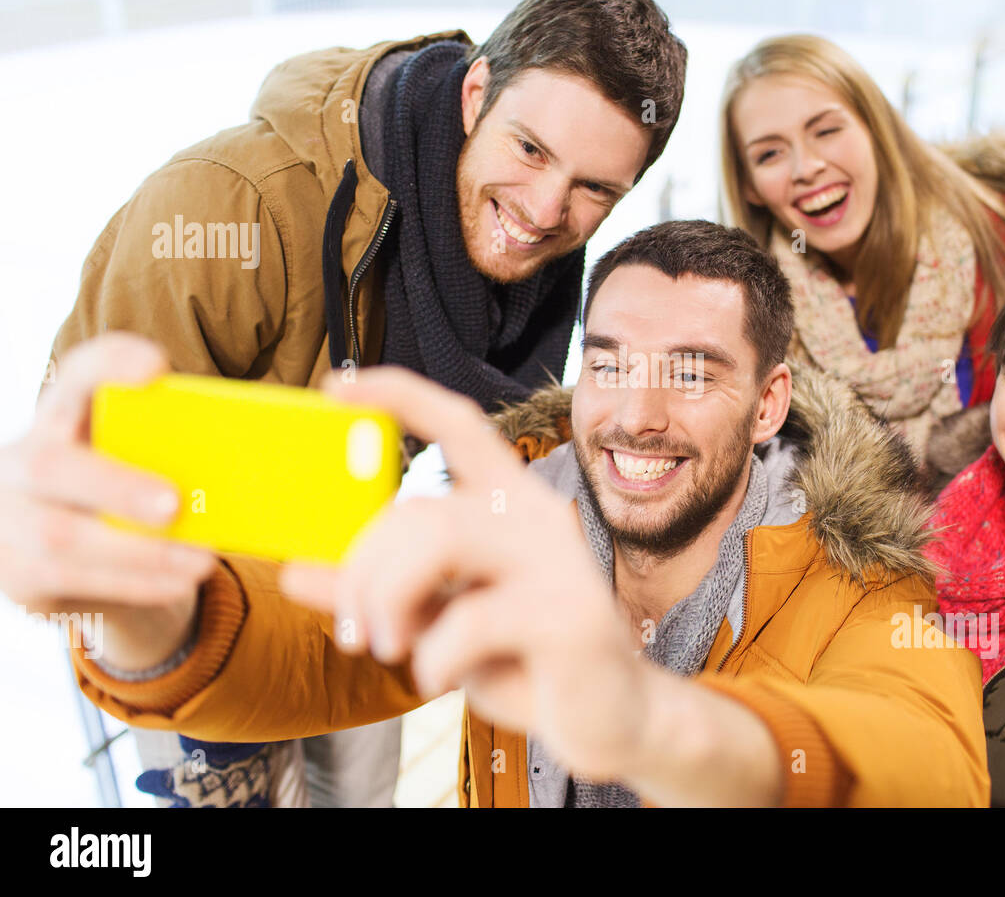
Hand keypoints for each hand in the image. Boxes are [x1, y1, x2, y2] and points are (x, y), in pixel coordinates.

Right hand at [0, 333, 216, 667]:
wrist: (82, 566)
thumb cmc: (130, 496)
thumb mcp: (144, 464)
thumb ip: (174, 450)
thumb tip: (259, 457)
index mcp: (63, 417)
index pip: (75, 375)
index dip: (108, 365)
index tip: (156, 367)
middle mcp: (24, 461)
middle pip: (51, 465)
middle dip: (116, 485)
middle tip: (174, 504)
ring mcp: (10, 519)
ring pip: (60, 535)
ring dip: (140, 551)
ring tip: (203, 560)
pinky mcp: (19, 575)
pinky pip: (72, 580)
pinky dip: (135, 583)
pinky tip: (180, 583)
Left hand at [280, 366, 655, 779]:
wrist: (609, 719)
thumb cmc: (521, 659)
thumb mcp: (438, 620)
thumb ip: (378, 592)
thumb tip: (295, 570)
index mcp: (510, 504)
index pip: (458, 423)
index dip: (398, 395)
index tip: (335, 387)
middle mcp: (537, 517)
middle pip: (421, 507)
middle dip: (364, 571)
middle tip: (354, 631)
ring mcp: (558, 562)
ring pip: (438, 537)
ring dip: (388, 599)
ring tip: (387, 648)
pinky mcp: (570, 616)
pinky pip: (470, 619)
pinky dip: (433, 657)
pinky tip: (439, 679)